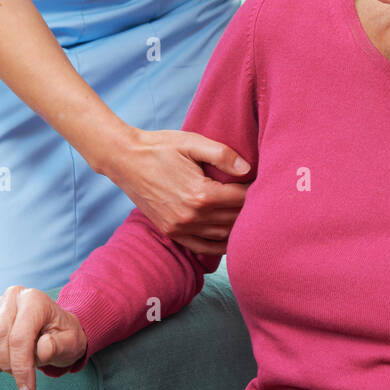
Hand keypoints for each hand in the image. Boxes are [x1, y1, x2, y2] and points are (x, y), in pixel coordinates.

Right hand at [0, 287, 87, 389]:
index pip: (20, 336)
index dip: (21, 367)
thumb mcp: (71, 342)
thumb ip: (58, 346)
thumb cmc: (62, 336)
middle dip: (9, 365)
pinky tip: (6, 362)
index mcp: (34, 300)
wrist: (53, 329)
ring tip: (16, 368)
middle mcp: (12, 297)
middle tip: (23, 379)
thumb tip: (43, 348)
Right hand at [100, 128, 252, 256]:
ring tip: (250, 216)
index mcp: (201, 193)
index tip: (264, 184)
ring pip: (222, 235)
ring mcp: (180, 227)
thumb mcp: (192, 142)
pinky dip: (219, 246)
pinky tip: (230, 238)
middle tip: (262, 200)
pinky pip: (202, 247)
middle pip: (234, 218)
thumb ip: (222, 154)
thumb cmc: (160, 147)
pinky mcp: (171, 232)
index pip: (241, 199)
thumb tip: (248, 169)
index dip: (256, 191)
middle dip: (250, 209)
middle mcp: (192, 215)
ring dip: (238, 227)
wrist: (125, 159)